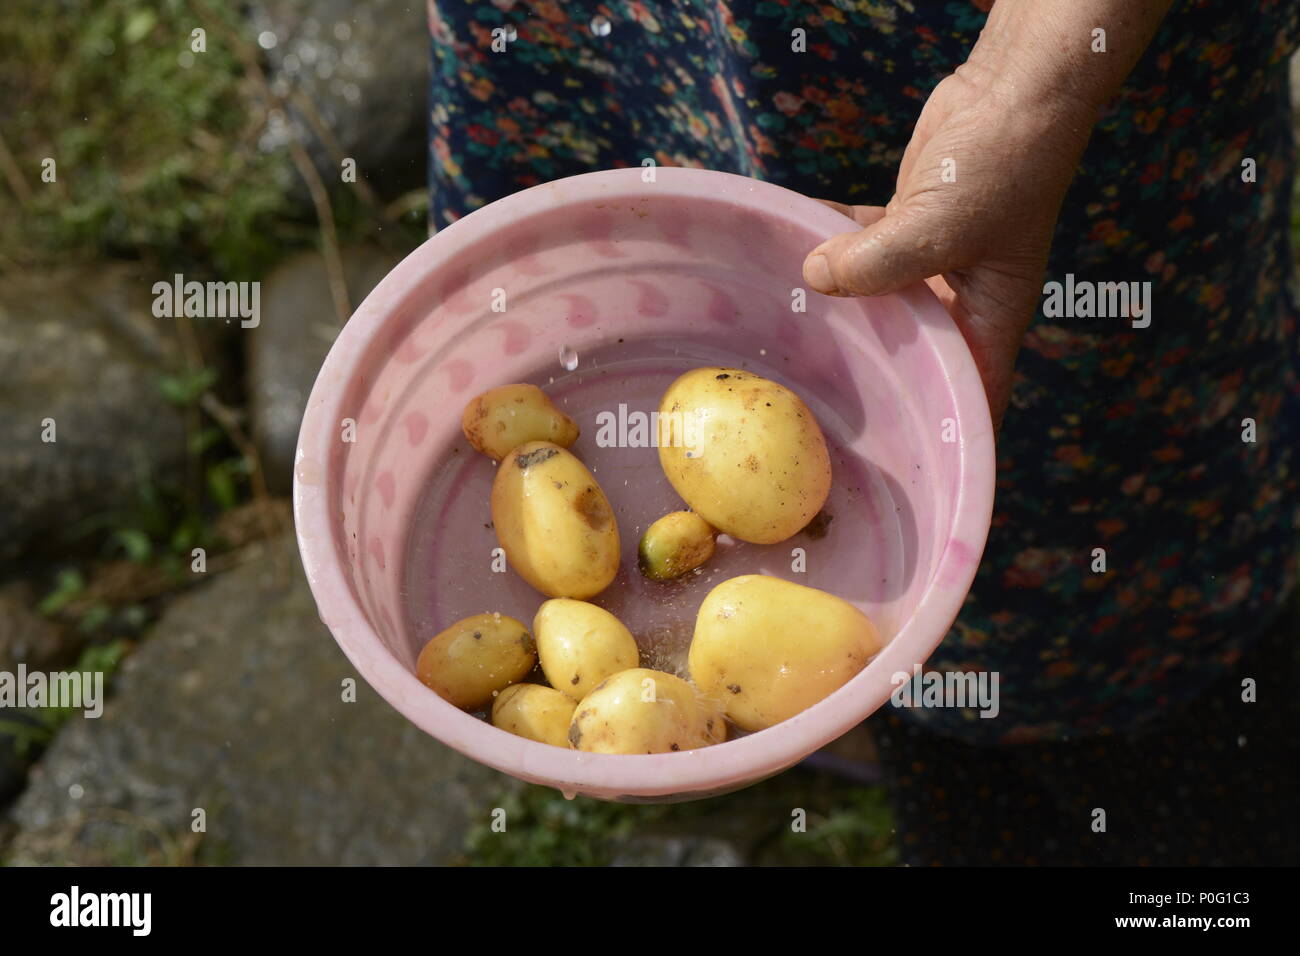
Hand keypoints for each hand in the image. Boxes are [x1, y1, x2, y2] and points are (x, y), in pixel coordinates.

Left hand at [801, 0, 1170, 428]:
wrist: (1016, 90)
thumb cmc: (1005, 166)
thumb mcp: (943, 225)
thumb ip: (879, 261)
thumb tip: (813, 277)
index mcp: (989, 321)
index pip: (970, 397)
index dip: (943, 435)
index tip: (897, 466)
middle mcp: (959, 303)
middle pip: (911, 354)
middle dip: (868, 372)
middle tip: (810, 400)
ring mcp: (930, 264)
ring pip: (875, 301)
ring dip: (838, 303)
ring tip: (784, 324)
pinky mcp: (906, 226)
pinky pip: (860, 249)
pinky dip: (832, 245)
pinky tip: (794, 243)